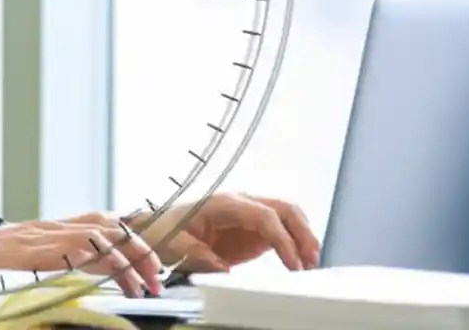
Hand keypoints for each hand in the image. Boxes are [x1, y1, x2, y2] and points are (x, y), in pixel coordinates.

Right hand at [0, 212, 163, 297]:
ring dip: (131, 257)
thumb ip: (44, 264)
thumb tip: (75, 277)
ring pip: (101, 233)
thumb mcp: (17, 263)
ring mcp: (41, 235)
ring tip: (146, 285)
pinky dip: (107, 261)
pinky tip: (119, 282)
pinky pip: (81, 247)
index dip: (129, 238)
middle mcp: (48, 226)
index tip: (149, 263)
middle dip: (140, 248)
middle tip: (158, 278)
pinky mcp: (34, 249)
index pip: (99, 222)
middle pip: (108, 223)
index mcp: (47, 229)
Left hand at [129, 193, 320, 272]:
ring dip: (303, 236)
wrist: (158, 229)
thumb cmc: (165, 232)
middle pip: (284, 208)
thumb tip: (222, 267)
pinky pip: (280, 228)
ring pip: (287, 215)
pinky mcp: (251, 227)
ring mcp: (249, 213)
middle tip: (311, 262)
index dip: (282, 238)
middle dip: (302, 232)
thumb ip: (199, 254)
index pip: (264, 214)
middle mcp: (241, 202)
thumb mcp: (176, 245)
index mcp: (224, 203)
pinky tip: (299, 260)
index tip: (292, 263)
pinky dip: (294, 241)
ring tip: (311, 263)